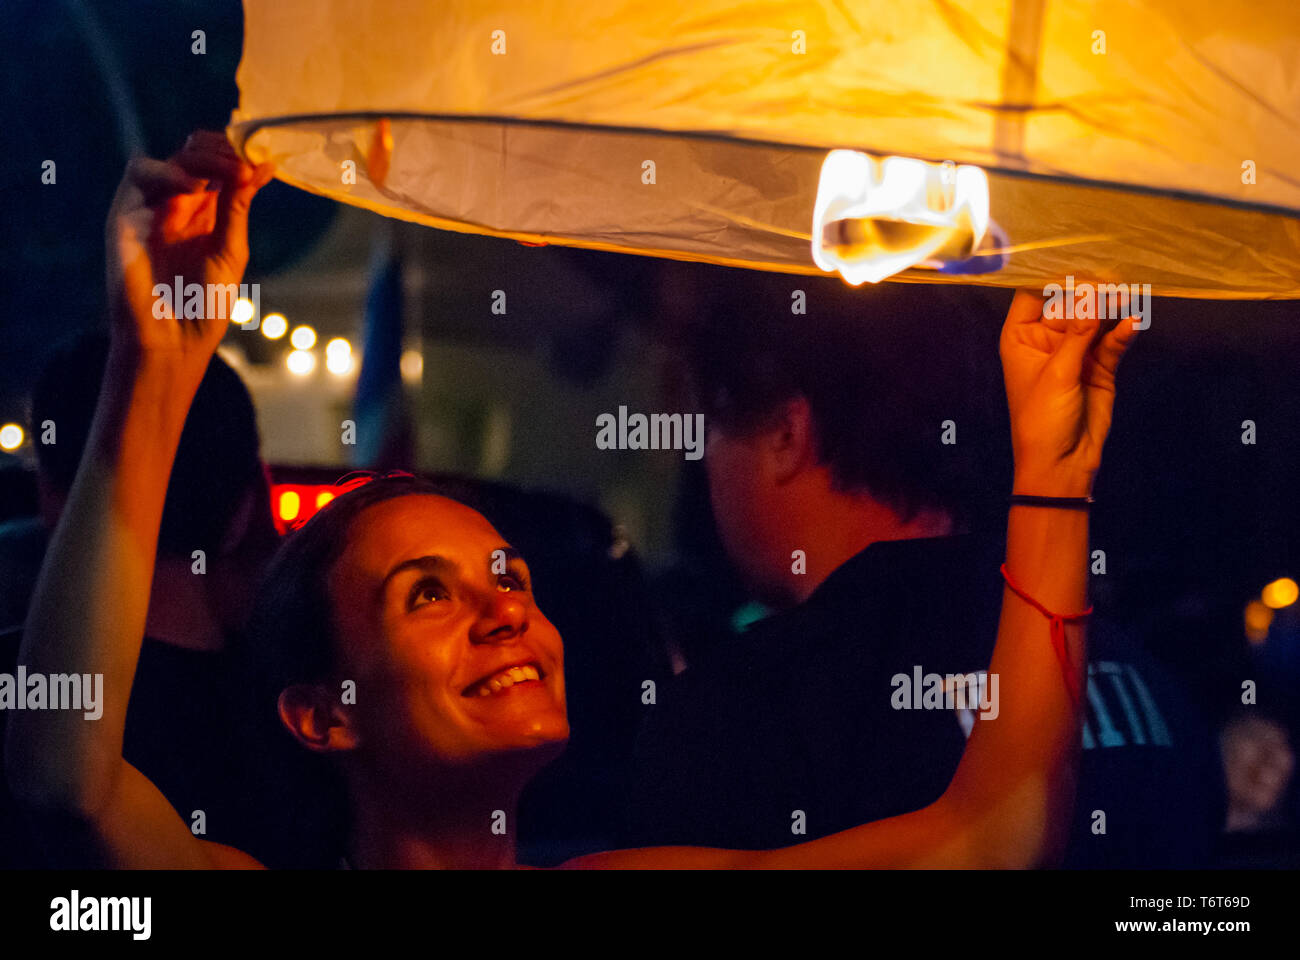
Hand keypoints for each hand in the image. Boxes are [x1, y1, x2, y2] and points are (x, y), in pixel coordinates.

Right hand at [106, 130, 273, 375]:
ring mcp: (151, 207)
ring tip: (230, 171)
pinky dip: (168, 174)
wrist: (174, 340)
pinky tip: (194, 189)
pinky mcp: (126, 214)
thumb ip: (238, 207)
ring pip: (172, 159)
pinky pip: (140, 175)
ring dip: (203, 157)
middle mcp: (178, 205)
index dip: (239, 159)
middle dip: (225, 152)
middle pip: (197, 155)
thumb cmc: (205, 304)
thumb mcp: (231, 250)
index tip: (265, 162)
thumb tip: (260, 167)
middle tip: (247, 162)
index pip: (219, 168)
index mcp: (206, 214)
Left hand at [999, 288, 1139, 495]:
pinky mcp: (1099, 366)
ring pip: (1095, 319)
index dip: (1054, 279)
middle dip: (1090, 291)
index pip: (1034, 294)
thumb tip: (1095, 293)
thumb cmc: (1042, 419)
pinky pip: (1112, 341)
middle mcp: (1046, 340)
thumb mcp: (1058, 373)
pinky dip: (1122, 332)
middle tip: (1113, 281)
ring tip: (1129, 295)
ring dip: (1111, 307)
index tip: (1079, 268)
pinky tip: (1132, 324)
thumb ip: (1079, 332)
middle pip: (1070, 302)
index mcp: (1021, 337)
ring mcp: (1074, 352)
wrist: (1061, 464)